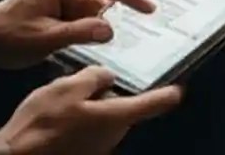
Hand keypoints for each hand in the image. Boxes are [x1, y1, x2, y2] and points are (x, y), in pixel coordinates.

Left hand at [0, 0, 156, 68]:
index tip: (149, 8)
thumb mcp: (45, 38)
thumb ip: (80, 32)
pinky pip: (82, 20)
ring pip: (93, 10)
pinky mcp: (56, 13)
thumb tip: (110, 30)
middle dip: (119, 12)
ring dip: (104, 25)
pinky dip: (92, 31)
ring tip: (129, 40)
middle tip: (145, 27)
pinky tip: (104, 45)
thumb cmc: (8, 36)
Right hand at [0, 67, 182, 154]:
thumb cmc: (44, 122)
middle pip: (125, 110)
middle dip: (117, 94)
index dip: (167, 94)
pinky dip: (83, 118)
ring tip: (73, 92)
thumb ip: (94, 78)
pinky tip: (62, 111)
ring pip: (106, 119)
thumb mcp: (68, 88)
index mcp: (115, 117)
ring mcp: (97, 148)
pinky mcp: (82, 152)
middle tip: (101, 77)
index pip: (152, 105)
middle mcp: (112, 136)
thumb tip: (108, 77)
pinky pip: (90, 130)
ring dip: (97, 106)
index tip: (180, 88)